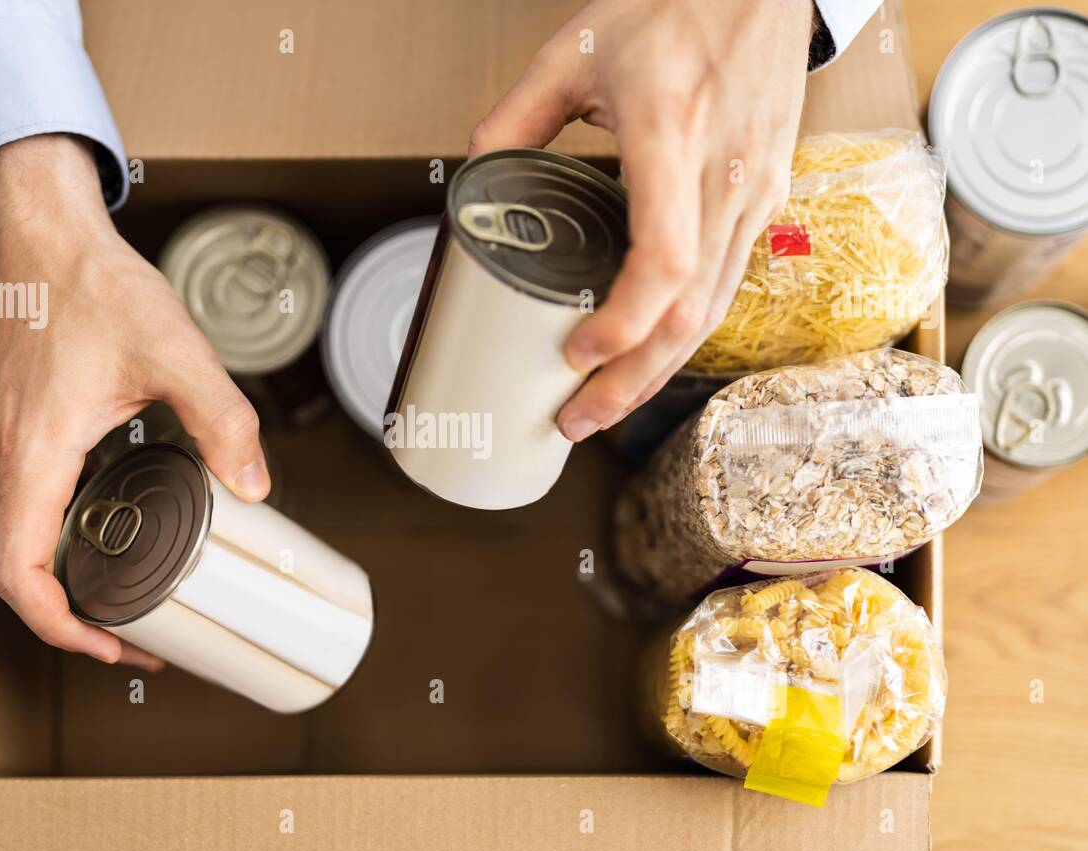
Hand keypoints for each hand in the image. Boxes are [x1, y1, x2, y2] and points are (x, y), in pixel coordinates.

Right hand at [0, 134, 270, 668]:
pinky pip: (23, 507)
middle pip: (19, 572)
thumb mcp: (175, 353)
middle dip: (77, 616)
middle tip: (142, 632)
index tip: (114, 646)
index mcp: (33, 455)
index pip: (20, 577)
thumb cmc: (90, 285)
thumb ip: (221, 422)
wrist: (42, 235)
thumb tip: (254, 486)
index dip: (63, 629)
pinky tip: (113, 530)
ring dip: (69, 578)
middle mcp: (1, 460)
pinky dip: (61, 539)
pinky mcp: (7, 431)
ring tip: (133, 590)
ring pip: (19, 541)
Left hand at [470, 0, 812, 439]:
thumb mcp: (575, 48)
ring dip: (658, 371)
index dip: (620, 325)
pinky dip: (685, 333)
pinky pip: (728, 285)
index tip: (573, 356)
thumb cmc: (676, 3)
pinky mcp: (766, 199)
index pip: (662, 261)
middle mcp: (725, 175)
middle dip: (630, 382)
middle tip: (576, 420)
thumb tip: (473, 180)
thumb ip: (514, 118)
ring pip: (715, 312)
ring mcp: (755, 193)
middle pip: (689, 313)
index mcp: (672, 135)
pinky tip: (649, 356)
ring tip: (604, 406)